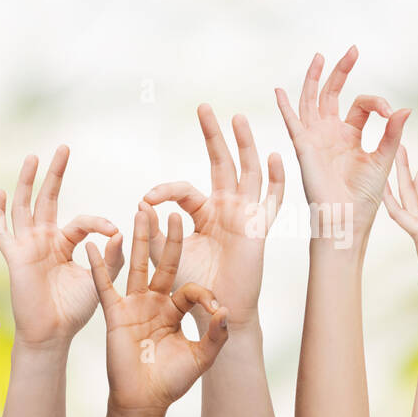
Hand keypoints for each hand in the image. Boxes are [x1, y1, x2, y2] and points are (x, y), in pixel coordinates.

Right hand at [0, 145, 122, 347]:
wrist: (53, 335)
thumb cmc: (74, 311)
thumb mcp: (100, 279)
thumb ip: (111, 256)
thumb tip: (122, 231)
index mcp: (65, 244)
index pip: (82, 221)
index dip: (99, 222)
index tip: (115, 230)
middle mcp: (44, 240)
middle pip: (48, 199)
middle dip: (55, 173)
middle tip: (63, 148)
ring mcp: (27, 246)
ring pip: (24, 206)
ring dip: (28, 182)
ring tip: (34, 157)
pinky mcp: (14, 257)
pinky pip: (1, 232)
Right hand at [88, 211, 228, 411]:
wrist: (144, 401)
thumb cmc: (172, 381)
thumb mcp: (202, 358)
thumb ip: (216, 335)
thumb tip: (226, 310)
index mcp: (176, 310)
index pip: (190, 289)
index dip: (203, 295)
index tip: (215, 307)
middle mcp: (155, 302)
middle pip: (163, 264)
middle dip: (169, 240)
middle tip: (174, 213)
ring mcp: (134, 305)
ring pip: (136, 266)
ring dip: (138, 240)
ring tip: (140, 212)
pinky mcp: (115, 313)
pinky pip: (106, 286)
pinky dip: (100, 267)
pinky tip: (94, 246)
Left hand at [141, 104, 283, 326]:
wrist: (216, 309)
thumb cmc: (192, 285)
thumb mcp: (166, 253)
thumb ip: (154, 231)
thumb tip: (141, 206)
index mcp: (203, 213)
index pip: (184, 188)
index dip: (164, 190)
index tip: (145, 200)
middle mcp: (226, 208)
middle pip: (221, 163)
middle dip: (212, 135)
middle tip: (203, 107)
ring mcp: (245, 215)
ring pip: (248, 172)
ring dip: (244, 145)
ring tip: (238, 118)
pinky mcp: (259, 228)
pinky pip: (272, 201)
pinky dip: (276, 180)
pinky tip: (275, 156)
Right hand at [275, 46, 408, 245]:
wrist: (347, 220)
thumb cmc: (365, 197)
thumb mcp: (383, 158)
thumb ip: (392, 133)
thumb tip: (405, 108)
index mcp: (351, 135)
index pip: (362, 105)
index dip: (377, 103)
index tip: (390, 113)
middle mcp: (331, 133)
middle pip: (333, 94)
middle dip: (342, 71)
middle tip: (353, 50)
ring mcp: (316, 138)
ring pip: (311, 100)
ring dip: (315, 78)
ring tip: (321, 56)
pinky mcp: (305, 147)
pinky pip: (292, 123)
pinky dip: (285, 107)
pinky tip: (279, 91)